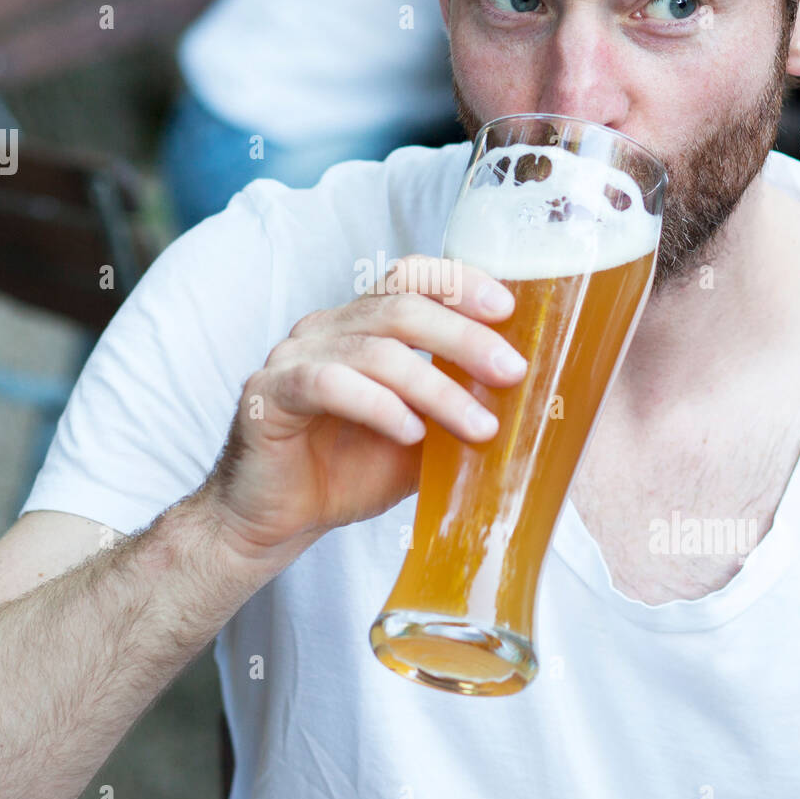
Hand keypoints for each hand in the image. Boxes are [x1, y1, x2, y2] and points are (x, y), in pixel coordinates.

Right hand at [201, 255, 526, 563]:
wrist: (274, 522)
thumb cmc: (346, 473)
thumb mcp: (420, 440)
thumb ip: (457, 411)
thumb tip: (532, 406)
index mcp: (360, 325)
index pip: (410, 276)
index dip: (459, 282)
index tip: (508, 308)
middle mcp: (325, 329)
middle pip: (400, 307)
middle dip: (464, 337)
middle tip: (511, 371)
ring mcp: (292, 357)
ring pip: (374, 351)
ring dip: (436, 388)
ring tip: (479, 426)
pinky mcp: (268, 395)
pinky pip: (328, 385)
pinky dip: (378, 406)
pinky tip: (411, 433)